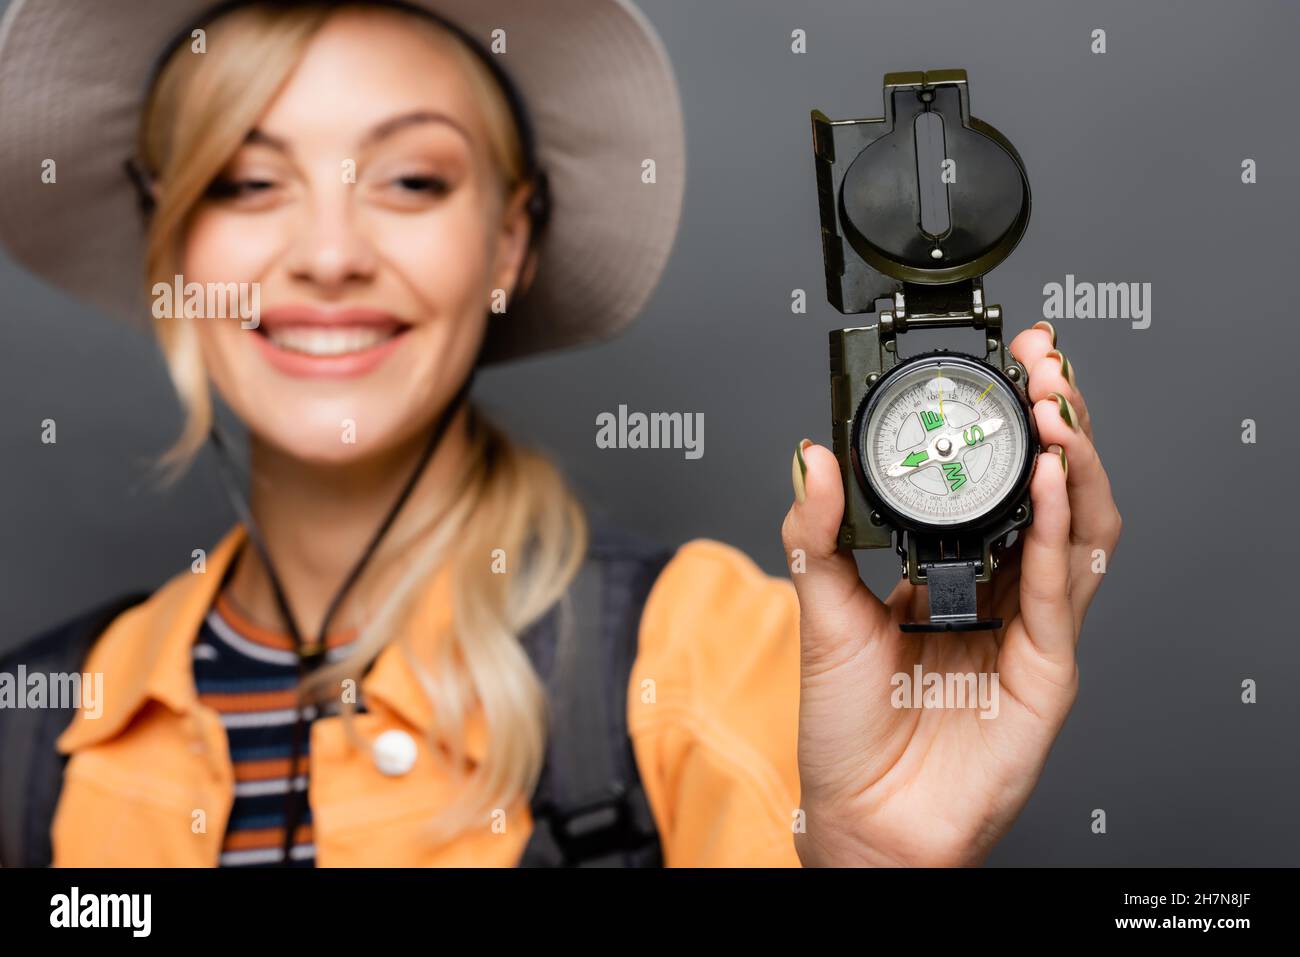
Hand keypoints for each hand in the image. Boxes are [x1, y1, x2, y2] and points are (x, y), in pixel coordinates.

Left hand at [782, 322, 1121, 865]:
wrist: (863, 816)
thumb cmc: (847, 728)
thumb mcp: (821, 612)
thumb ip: (817, 534)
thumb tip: (809, 456)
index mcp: (953, 570)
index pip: (999, 480)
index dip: (1009, 420)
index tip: (1005, 363)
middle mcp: (1001, 590)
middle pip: (1053, 491)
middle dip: (1057, 419)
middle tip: (1046, 364)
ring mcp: (1030, 627)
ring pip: (1079, 529)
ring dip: (1073, 463)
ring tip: (1055, 409)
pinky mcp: (1047, 668)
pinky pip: (1063, 590)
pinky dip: (1062, 531)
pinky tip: (1052, 482)